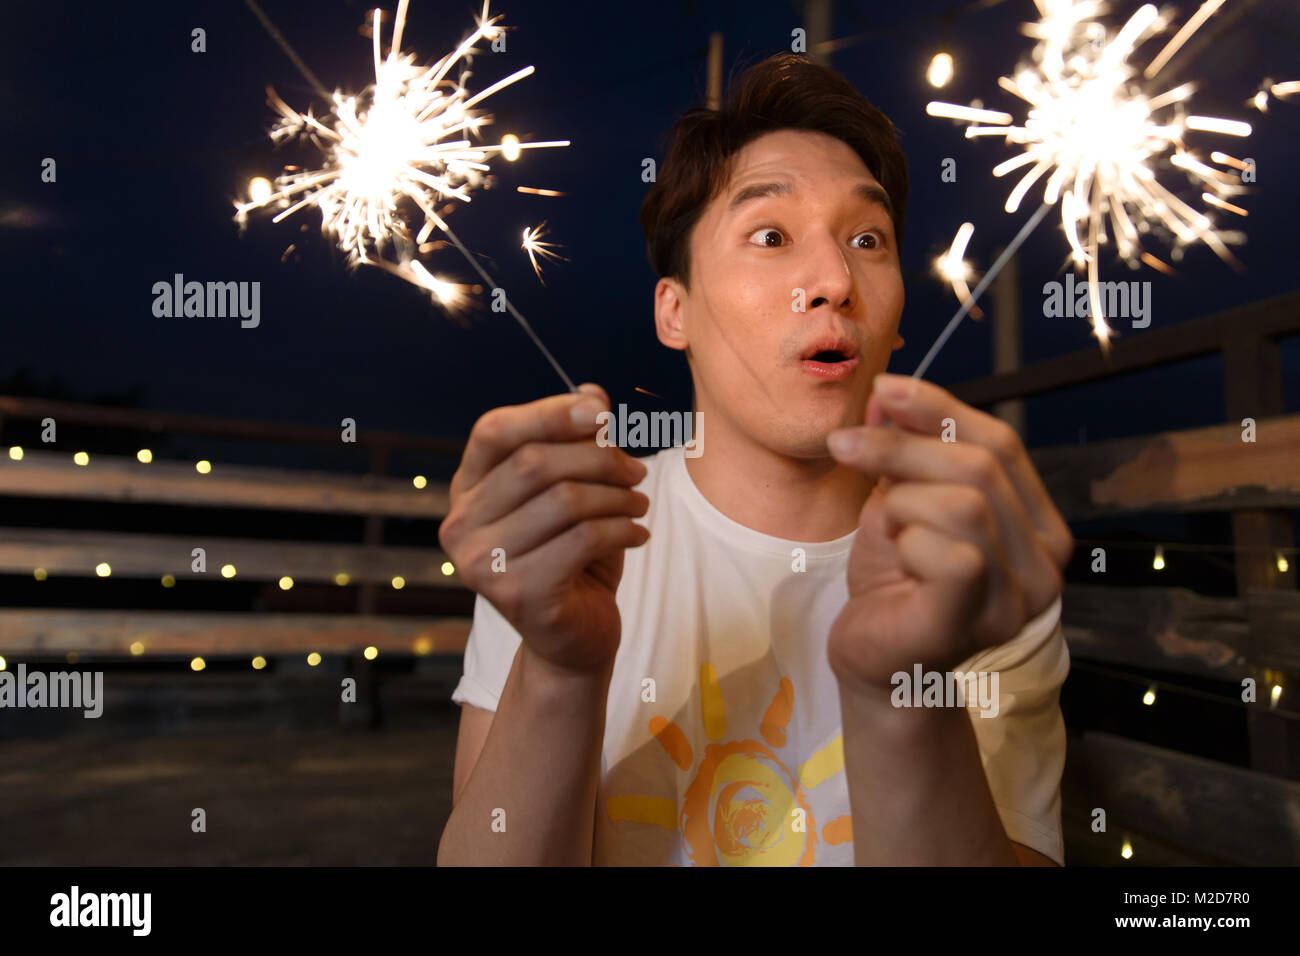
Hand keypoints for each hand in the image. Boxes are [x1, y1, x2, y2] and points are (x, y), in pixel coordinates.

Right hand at [438, 383, 650, 673]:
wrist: (572, 640)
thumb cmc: (570, 558)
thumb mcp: (574, 493)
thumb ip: (576, 444)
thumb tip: (592, 393)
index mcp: (466, 490)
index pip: (494, 431)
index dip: (548, 413)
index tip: (603, 412)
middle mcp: (460, 525)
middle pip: (535, 463)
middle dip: (598, 459)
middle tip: (637, 473)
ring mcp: (481, 563)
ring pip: (564, 501)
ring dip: (616, 496)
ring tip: (640, 504)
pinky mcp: (517, 594)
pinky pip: (582, 540)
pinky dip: (621, 529)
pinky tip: (638, 533)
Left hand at [824, 373, 1072, 689]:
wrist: (871, 659)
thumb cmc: (894, 580)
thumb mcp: (900, 499)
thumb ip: (904, 448)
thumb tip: (888, 389)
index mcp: (1039, 527)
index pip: (1003, 445)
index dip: (941, 408)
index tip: (884, 389)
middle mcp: (1046, 566)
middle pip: (982, 468)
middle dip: (903, 446)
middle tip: (847, 446)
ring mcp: (1018, 602)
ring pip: (965, 505)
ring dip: (901, 502)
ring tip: (884, 527)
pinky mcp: (976, 625)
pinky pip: (951, 556)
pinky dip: (906, 543)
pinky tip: (896, 562)